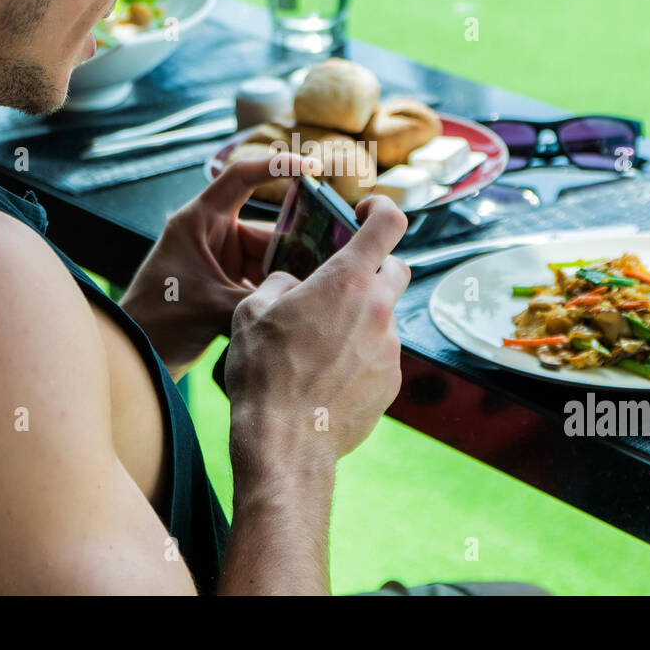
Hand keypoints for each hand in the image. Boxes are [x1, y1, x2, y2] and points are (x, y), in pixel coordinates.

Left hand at [120, 152, 320, 372]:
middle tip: (332, 262)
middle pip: (267, 231)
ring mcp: (220, 260)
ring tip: (317, 290)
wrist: (136, 357)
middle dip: (298, 248)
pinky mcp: (225, 284)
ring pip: (269, 259)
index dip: (275, 167)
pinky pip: (261, 279)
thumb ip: (262, 299)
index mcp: (200, 221)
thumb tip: (306, 298)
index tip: (309, 169)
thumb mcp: (214, 307)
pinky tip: (299, 304)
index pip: (241, 177)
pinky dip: (278, 290)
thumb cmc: (159, 321)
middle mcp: (212, 235)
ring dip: (289, 276)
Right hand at [224, 195, 410, 477]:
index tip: (366, 210)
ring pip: (386, 316)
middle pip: (397, 268)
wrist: (284, 442)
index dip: (381, 207)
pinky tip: (330, 375)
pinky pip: (382, 354)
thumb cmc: (263, 373)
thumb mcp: (251, 312)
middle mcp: (378, 310)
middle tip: (343, 281)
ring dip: (363, 317)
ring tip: (322, 343)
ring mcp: (390, 348)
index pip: (389, 223)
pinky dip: (362, 354)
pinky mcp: (392, 382)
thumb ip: (280, 284)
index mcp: (346, 281)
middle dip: (376, 266)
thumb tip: (292, 283)